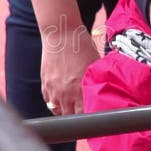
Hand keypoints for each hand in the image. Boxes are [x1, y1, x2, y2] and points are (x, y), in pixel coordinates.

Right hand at [25, 0, 97, 115]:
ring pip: (57, 111)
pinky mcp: (44, 83)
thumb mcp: (95, 64)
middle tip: (83, 113)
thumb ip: (96, 81)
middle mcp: (65, 92)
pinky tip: (61, 98)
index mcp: (81, 88)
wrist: (62, 33)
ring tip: (72, 106)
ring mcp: (53, 89)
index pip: (85, 115)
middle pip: (70, 116)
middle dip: (77, 116)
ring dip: (65, 110)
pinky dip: (54, 102)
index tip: (94, 117)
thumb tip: (106, 92)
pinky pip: (48, 101)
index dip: (90, 117)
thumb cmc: (82, 46)